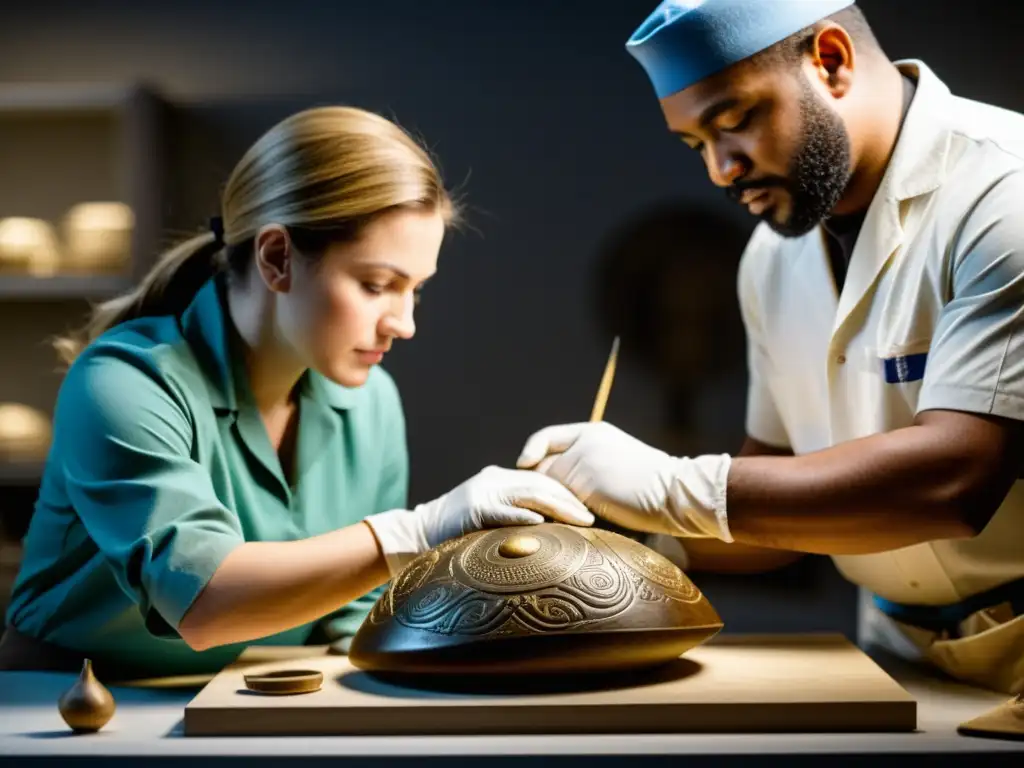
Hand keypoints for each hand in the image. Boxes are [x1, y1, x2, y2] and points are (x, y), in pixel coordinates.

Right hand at [365, 465, 594, 574]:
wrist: (415, 535)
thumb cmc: (454, 533)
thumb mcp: (486, 516)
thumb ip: (511, 514)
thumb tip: (546, 529)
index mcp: (498, 480)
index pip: (541, 481)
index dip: (566, 494)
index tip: (588, 510)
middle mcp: (493, 480)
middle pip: (540, 485)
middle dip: (569, 500)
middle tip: (591, 517)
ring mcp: (482, 493)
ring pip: (528, 494)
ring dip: (557, 507)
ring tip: (579, 519)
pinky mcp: (471, 509)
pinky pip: (502, 512)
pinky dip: (522, 517)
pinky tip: (542, 524)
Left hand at [516, 421, 732, 540]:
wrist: (676, 493)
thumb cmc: (651, 487)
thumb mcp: (616, 463)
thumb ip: (587, 465)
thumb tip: (557, 488)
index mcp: (594, 433)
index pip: (549, 438)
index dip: (534, 452)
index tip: (525, 467)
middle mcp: (585, 442)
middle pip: (544, 466)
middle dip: (540, 488)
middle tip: (532, 506)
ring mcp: (585, 461)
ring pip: (550, 486)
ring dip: (548, 505)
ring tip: (546, 521)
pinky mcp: (586, 483)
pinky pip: (559, 502)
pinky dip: (556, 515)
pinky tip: (559, 527)